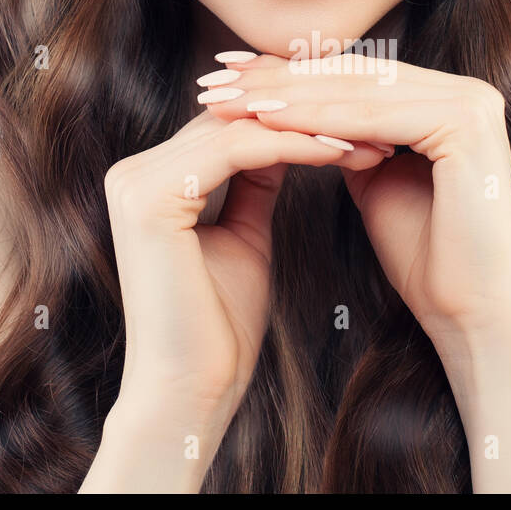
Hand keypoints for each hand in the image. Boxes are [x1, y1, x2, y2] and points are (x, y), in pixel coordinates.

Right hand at [103, 107, 386, 419]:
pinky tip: (342, 153)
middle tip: (378, 121)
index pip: (230, 125)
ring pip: (241, 127)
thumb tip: (282, 141)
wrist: (192, 392)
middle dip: (311, 117)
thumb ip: (252, 184)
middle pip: (235, 117)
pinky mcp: (151, 198)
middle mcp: (132, 173)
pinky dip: (296, 147)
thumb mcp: (243, 237)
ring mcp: (136, 182)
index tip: (363, 127)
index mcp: (148, 180)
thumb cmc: (218, 330)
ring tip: (372, 137)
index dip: (298, 120)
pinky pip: (239, 150)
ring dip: (313, 128)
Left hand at [197, 53, 510, 345]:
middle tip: (214, 77)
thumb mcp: (377, 182)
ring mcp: (474, 103)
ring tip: (228, 99)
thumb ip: (350, 139)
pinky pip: (373, 115)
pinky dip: (316, 116)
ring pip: (359, 90)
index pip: (358, 75)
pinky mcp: (465, 124)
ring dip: (286, 92)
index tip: (228, 78)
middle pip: (356, 75)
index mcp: (454, 99)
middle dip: (279, 76)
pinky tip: (266, 119)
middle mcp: (471, 91)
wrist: (471, 314)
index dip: (291, 74)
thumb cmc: (427, 260)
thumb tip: (300, 111)